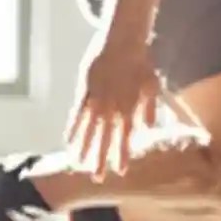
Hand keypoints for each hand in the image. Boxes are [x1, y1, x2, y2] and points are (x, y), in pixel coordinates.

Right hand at [66, 35, 164, 179]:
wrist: (124, 41)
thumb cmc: (142, 64)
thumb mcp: (153, 87)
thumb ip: (151, 109)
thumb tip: (150, 129)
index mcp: (130, 108)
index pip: (125, 138)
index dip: (123, 155)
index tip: (120, 172)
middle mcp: (112, 108)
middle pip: (105, 139)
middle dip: (101, 159)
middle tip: (97, 178)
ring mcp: (97, 101)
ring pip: (89, 130)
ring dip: (84, 148)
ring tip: (78, 165)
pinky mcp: (85, 92)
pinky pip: (77, 114)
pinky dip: (72, 128)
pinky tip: (67, 141)